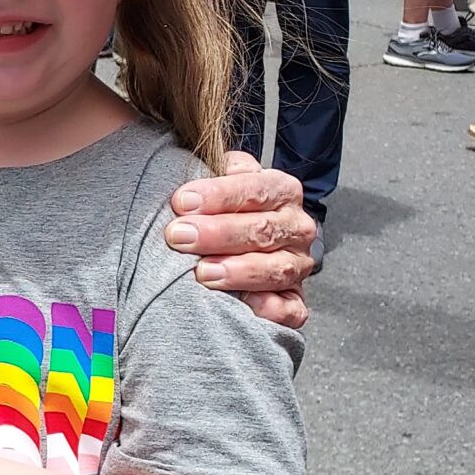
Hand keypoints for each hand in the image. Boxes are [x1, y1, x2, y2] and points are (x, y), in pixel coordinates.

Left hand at [164, 151, 316, 326]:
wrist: (235, 242)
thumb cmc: (216, 209)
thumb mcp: (215, 181)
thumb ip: (206, 168)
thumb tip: (176, 164)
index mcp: (282, 190)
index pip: (256, 188)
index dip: (219, 195)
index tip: (181, 201)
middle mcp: (296, 227)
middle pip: (263, 229)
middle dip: (218, 233)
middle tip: (178, 236)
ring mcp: (298, 264)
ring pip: (276, 269)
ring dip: (238, 271)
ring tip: (202, 273)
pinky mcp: (295, 300)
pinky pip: (292, 309)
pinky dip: (272, 309)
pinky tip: (245, 306)